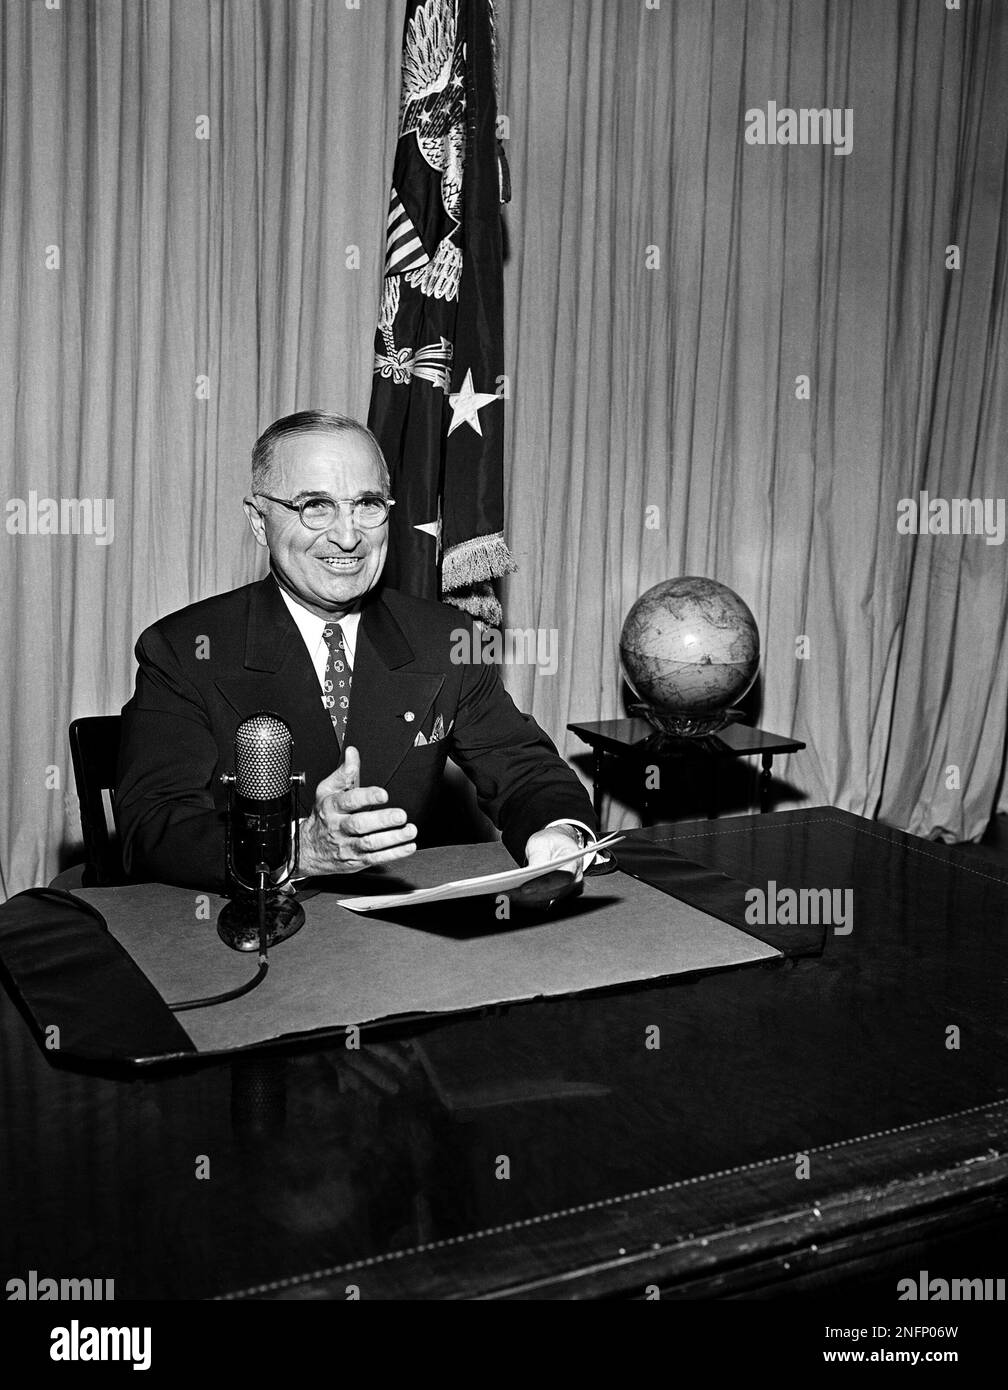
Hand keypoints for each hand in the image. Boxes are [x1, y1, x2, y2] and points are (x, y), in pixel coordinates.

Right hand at [297, 746, 416, 875]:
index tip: (383, 794)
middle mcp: (339, 827)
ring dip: (392, 838)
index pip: (348, 801)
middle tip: (400, 815)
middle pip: (359, 824)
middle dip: (382, 820)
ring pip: (369, 843)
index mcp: (332, 807)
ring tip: (409, 830)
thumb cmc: (322, 817)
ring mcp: (347, 845)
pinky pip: (375, 858)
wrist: (308, 849)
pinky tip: (407, 846)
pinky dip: (393, 853)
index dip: (366, 797)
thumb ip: (343, 773)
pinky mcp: (355, 860)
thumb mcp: (327, 791)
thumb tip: (352, 753)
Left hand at [511, 825, 586, 910]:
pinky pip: (541, 901)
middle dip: (527, 895)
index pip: (562, 878)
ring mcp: (566, 890)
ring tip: (505, 895)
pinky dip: (525, 900)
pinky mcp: (556, 896)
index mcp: (574, 863)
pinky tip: (511, 896)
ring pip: (544, 900)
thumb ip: (539, 856)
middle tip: (507, 892)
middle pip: (551, 893)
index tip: (524, 887)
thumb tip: (531, 872)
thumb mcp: (542, 842)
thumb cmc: (551, 841)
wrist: (558, 843)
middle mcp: (574, 880)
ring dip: (524, 900)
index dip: (543, 885)